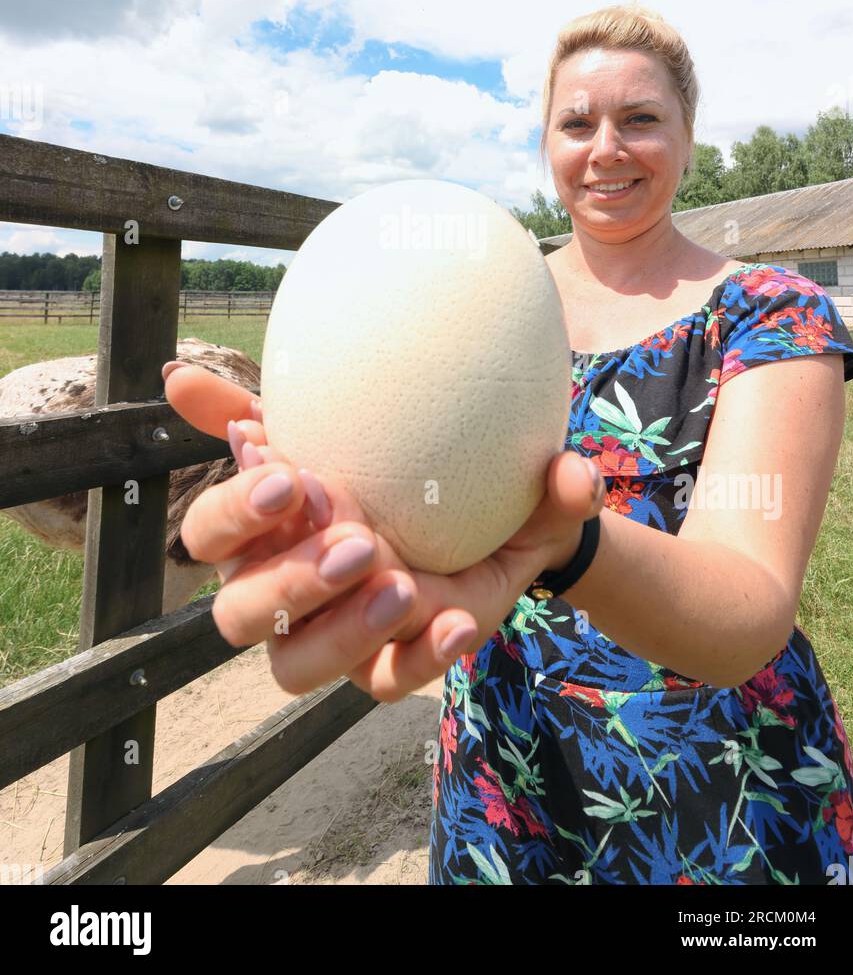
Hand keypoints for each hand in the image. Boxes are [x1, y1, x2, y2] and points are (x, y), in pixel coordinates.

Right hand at [163, 361, 603, 702]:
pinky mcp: (380, 666)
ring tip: (404, 589)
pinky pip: (387, 683)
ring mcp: (322, 640)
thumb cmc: (371, 463)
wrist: (470, 501)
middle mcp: (270, 596)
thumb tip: (175, 376)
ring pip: (295, 668)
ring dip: (345, 632)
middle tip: (358, 543)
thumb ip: (247, 407)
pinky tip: (459, 623)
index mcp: (248, 535)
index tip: (292, 479)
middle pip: (237, 614)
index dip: (237, 512)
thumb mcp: (324, 427)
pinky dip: (422, 658)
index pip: (207, 533)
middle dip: (292, 580)